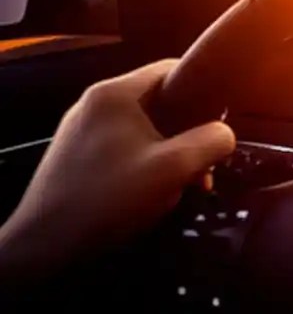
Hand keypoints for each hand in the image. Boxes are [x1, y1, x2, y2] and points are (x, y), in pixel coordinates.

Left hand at [0, 60, 234, 279]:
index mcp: (115, 94)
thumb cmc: (108, 199)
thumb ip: (210, 143)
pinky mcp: (76, 155)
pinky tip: (149, 193)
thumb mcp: (173, 169)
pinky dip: (144, 163)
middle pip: (160, 102)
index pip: (172, 68)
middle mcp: (94, 103)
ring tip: (177, 184)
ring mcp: (81, 129)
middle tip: (201, 166)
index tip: (221, 122)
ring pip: (143, 128)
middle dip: (187, 133)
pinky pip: (124, 147)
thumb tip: (226, 135)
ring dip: (168, 153)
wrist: (44, 245)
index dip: (204, 90)